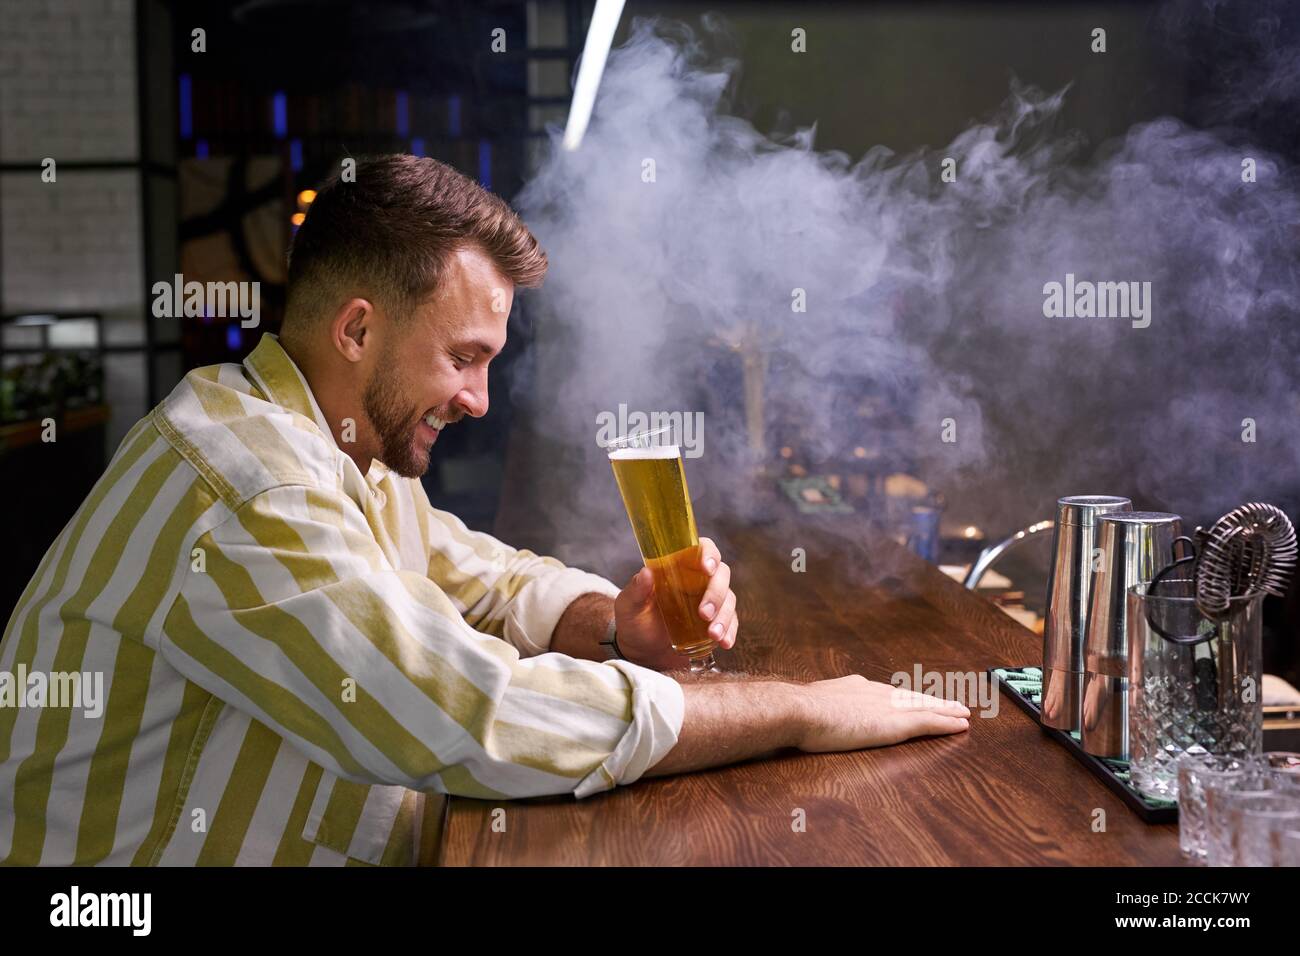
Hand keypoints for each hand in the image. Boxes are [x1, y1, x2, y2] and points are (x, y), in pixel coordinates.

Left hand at [613, 536, 737, 670]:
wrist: (640, 652)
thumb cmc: (633, 621)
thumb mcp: (628, 605)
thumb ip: (636, 590)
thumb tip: (646, 573)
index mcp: (679, 568)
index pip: (701, 550)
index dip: (709, 554)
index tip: (706, 568)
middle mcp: (697, 582)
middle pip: (721, 575)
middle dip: (716, 594)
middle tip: (704, 614)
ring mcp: (709, 602)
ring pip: (729, 599)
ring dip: (724, 616)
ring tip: (713, 635)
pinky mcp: (714, 623)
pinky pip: (731, 623)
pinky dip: (730, 632)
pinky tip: (724, 642)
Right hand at [795, 675, 969, 750]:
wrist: (801, 709)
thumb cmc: (798, 712)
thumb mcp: (810, 704)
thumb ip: (819, 707)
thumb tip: (811, 711)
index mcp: (854, 688)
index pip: (886, 693)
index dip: (904, 697)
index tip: (914, 699)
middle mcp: (875, 692)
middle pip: (911, 697)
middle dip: (932, 701)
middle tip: (951, 703)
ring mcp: (886, 707)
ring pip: (925, 707)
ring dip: (946, 710)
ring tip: (963, 712)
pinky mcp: (895, 724)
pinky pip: (929, 722)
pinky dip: (946, 722)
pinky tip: (961, 724)